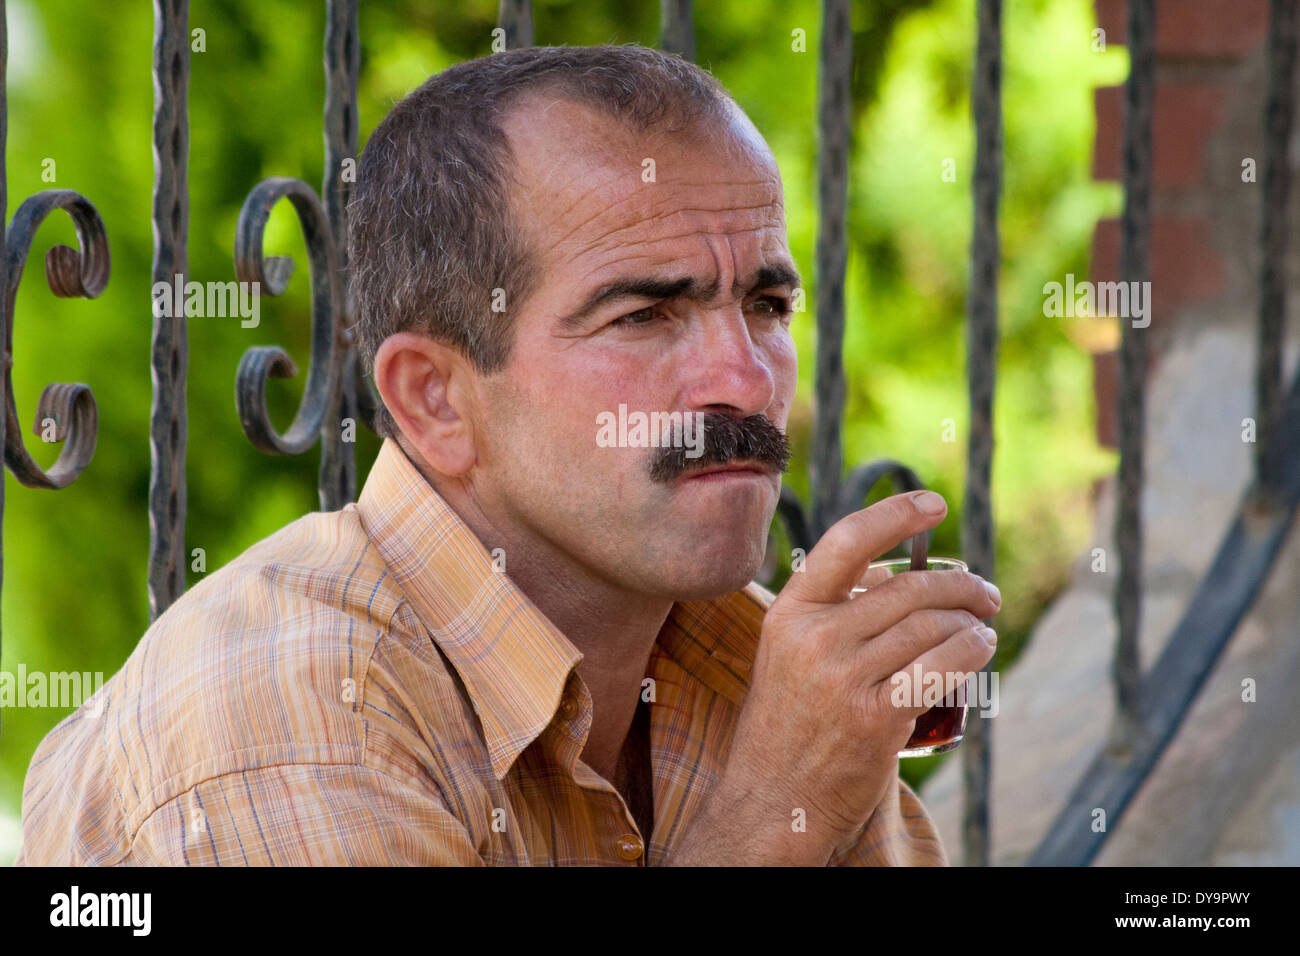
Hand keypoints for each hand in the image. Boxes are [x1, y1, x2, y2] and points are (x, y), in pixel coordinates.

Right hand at [707, 490, 999, 862]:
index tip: (934, 502)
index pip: (846, 541)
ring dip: (971, 621)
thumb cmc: (786, 724)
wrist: (771, 800)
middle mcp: (814, 638)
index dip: (895, 513)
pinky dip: (972, 651)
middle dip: (960, 585)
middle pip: (908, 588)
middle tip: (984, 593)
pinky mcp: (875, 719)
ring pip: (931, 626)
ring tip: (984, 625)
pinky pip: (941, 668)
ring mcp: (843, 678)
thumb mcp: (790, 655)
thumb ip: (833, 612)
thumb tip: (894, 573)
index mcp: (790, 612)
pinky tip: (981, 649)